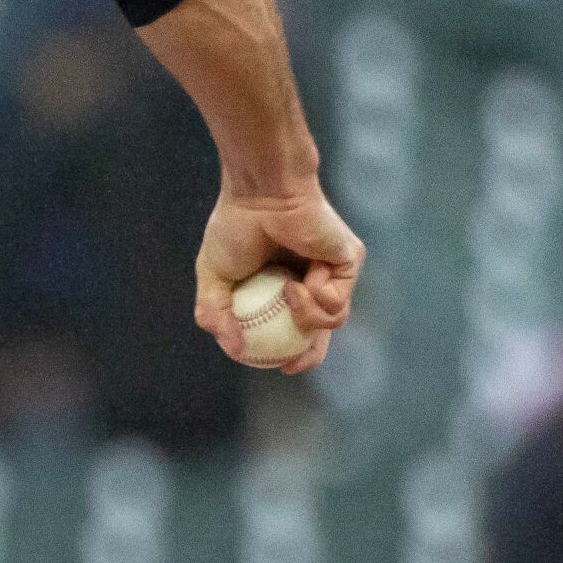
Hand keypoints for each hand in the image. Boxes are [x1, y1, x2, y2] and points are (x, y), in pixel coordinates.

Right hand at [194, 184, 361, 373]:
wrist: (261, 196)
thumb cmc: (235, 226)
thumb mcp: (212, 276)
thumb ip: (216, 314)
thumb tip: (234, 349)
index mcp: (281, 282)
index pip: (293, 327)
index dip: (290, 353)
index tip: (280, 366)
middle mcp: (311, 278)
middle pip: (321, 331)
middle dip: (311, 354)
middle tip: (293, 362)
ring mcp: (333, 270)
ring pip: (333, 320)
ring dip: (307, 318)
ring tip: (287, 293)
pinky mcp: (349, 260)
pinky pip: (339, 300)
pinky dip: (318, 300)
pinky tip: (303, 280)